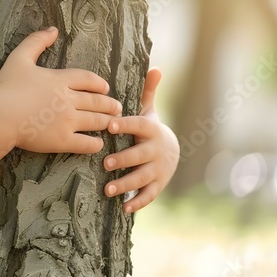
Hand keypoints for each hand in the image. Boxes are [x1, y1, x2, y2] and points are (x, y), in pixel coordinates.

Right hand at [0, 27, 122, 154]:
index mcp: (60, 80)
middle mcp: (69, 100)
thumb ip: (36, 42)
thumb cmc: (6, 88)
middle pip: (98, 101)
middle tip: (117, 107)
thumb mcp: (19, 58)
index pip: (89, 79)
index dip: (100, 84)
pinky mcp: (62, 140)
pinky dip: (96, 143)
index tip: (105, 88)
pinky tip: (98, 143)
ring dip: (107, 122)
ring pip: (97, 121)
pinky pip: (87, 143)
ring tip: (113, 124)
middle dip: (110, 104)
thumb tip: (53, 29)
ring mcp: (68, 121)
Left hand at [102, 68, 178, 212]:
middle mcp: (156, 150)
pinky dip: (137, 202)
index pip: (139, 126)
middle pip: (140, 155)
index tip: (109, 125)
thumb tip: (156, 67)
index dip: (126, 125)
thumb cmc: (148, 128)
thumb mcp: (148, 110)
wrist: (170, 151)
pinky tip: (123, 208)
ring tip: (107, 190)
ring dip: (126, 185)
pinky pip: (148, 195)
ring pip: (142, 178)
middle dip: (124, 160)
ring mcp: (158, 169)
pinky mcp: (158, 185)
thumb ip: (147, 92)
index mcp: (150, 130)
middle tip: (106, 163)